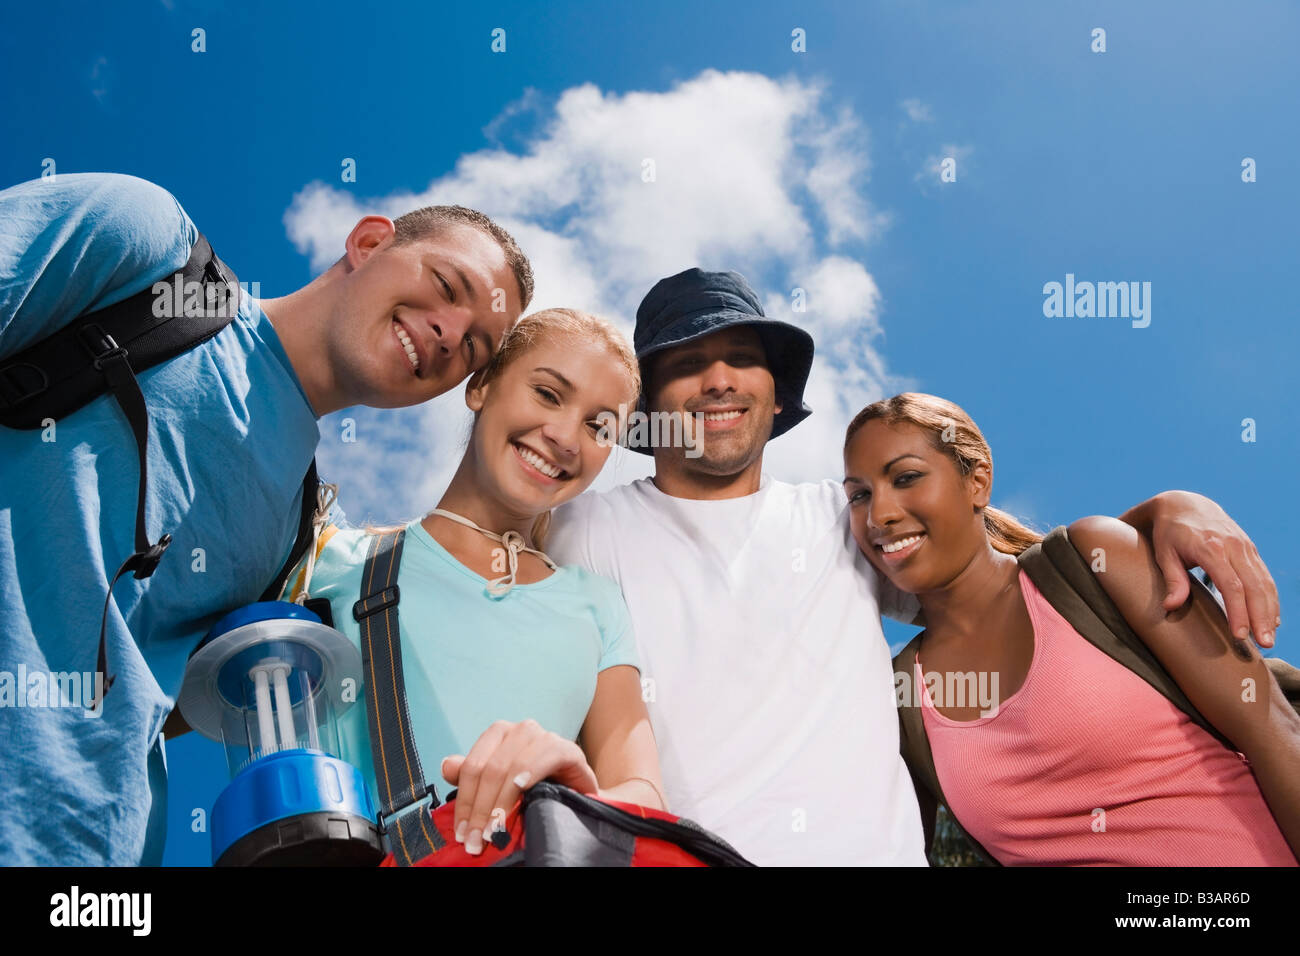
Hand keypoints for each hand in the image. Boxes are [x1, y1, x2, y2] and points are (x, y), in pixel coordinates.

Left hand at [440, 719, 597, 855]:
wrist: (575, 792)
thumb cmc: (534, 788)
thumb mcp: (497, 785)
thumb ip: (471, 775)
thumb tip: (446, 765)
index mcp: (498, 735)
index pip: (472, 767)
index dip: (465, 801)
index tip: (462, 833)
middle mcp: (519, 731)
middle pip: (489, 770)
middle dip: (480, 810)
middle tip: (477, 841)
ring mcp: (543, 737)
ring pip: (512, 767)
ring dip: (500, 803)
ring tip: (495, 832)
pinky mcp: (567, 749)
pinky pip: (545, 757)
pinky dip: (530, 774)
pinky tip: (522, 791)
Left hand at [1140, 491, 1279, 646]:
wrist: (1185, 504)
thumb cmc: (1169, 533)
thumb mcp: (1163, 553)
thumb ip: (1172, 579)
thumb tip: (1171, 606)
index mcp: (1211, 547)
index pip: (1231, 584)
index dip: (1238, 611)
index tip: (1239, 635)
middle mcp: (1233, 546)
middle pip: (1254, 586)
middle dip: (1261, 617)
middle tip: (1264, 644)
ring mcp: (1245, 547)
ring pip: (1264, 582)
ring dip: (1270, 611)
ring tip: (1269, 638)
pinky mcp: (1251, 549)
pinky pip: (1265, 576)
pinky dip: (1271, 598)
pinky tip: (1272, 619)